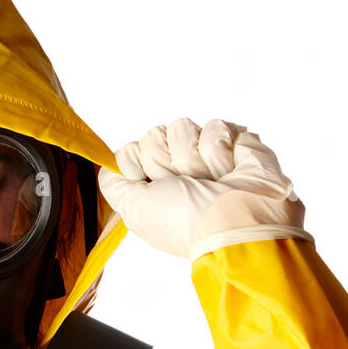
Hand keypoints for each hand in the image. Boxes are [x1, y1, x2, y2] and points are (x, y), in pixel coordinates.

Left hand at [97, 118, 310, 261]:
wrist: (238, 221)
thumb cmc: (187, 222)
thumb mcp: (135, 210)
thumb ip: (114, 186)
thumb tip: (109, 165)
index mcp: (151, 185)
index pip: (129, 151)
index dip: (138, 165)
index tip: (153, 184)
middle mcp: (174, 168)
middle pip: (152, 137)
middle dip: (168, 163)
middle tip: (187, 185)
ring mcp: (202, 152)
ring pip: (181, 129)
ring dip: (195, 160)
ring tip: (210, 181)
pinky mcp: (231, 140)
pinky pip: (213, 126)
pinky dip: (220, 151)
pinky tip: (228, 171)